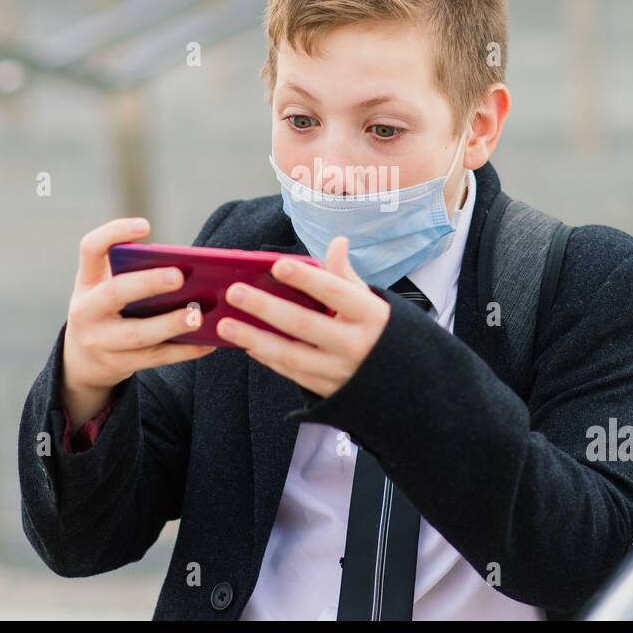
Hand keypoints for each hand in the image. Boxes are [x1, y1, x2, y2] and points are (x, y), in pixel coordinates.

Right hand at [62, 217, 215, 419]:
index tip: (146, 225)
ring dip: (170, 324)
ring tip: (198, 315)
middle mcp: (86, 310)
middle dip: (148, 283)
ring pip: (137, 334)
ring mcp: (99, 341)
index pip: (91, 248)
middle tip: (180, 276)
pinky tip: (208, 343)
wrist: (82, 362)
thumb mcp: (106, 289)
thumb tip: (191, 266)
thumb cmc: (108, 312)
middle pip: (115, 292)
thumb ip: (133, 274)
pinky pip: (155, 358)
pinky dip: (184, 351)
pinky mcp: (116, 365)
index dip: (114, 232)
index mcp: (87, 281)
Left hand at [217, 236, 390, 397]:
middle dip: (266, 308)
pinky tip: (246, 345)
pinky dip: (267, 358)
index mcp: (371, 316)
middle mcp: (355, 344)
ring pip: (290, 355)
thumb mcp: (372, 303)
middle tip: (234, 292)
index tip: (277, 265)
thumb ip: (347, 277)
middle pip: (304, 324)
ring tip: (225, 325)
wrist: (406, 386)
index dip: (306, 278)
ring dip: (254, 339)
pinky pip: (291, 372)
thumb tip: (337, 242)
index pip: (335, 292)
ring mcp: (340, 371)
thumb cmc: (381, 332)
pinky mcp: (328, 390)